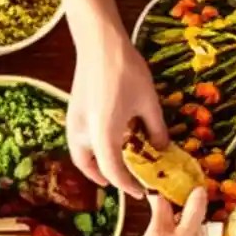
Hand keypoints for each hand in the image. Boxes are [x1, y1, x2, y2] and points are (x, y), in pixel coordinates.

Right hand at [67, 26, 166, 197]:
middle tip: (124, 182)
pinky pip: (80, 140)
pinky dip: (92, 148)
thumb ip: (156, 130)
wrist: (99, 42)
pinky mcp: (73, 112)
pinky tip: (108, 140)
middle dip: (106, 178)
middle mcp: (84, 134)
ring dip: (96, 163)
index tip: (142, 192)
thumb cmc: (126, 71)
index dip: (128, 186)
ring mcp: (74, 122)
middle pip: (89, 167)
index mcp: (103, 135)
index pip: (114, 172)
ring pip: (81, 154)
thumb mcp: (149, 102)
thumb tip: (162, 148)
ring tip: (115, 164)